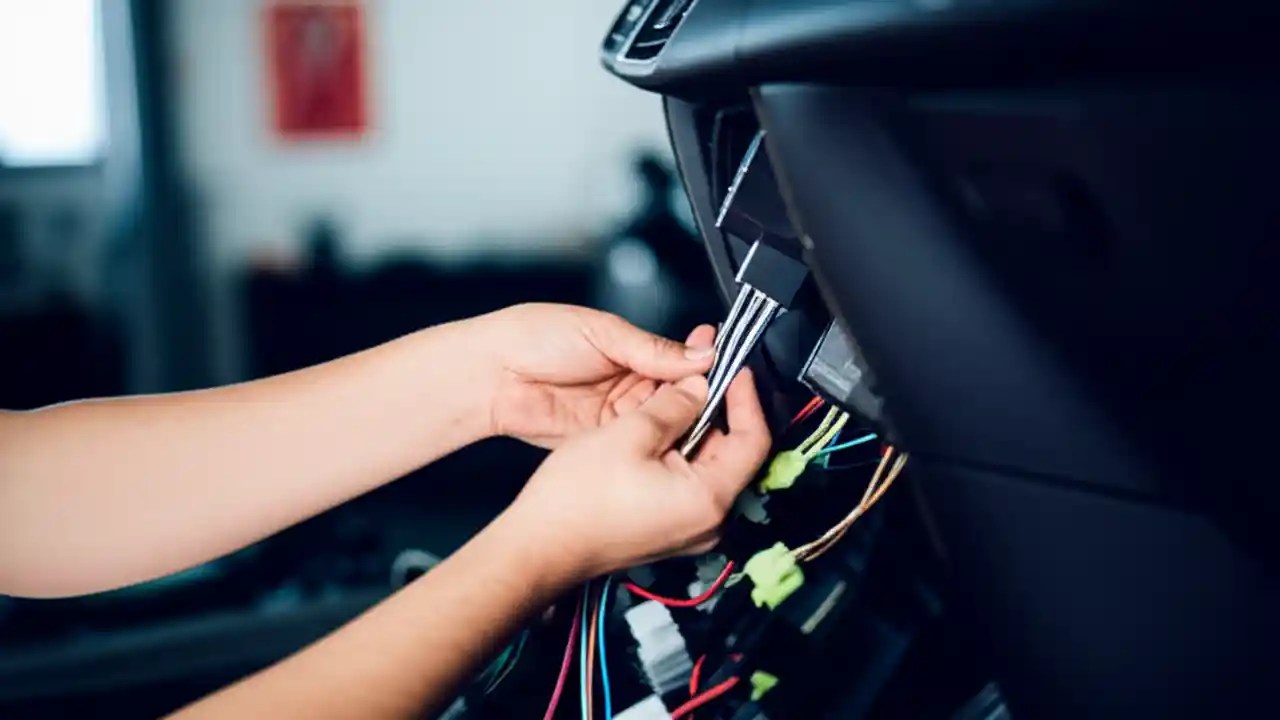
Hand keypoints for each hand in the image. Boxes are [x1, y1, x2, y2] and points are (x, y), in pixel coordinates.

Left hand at [478, 303, 715, 447]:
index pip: (680, 361)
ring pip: (664, 422)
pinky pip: (638, 443)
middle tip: (725, 397)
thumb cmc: (533, 337)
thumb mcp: (602, 332)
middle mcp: (629, 384)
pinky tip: (675, 439)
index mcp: (631, 350)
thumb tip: (699, 352)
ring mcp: (617, 414)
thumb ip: (652, 348)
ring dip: (683, 421)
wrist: (491, 374)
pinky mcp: (603, 440)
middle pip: (679, 396)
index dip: (703, 366)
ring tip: (705, 417)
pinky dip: (657, 441)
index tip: (728, 367)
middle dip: (699, 397)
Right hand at [500, 369, 771, 580]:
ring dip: (693, 428)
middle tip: (699, 373)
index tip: (734, 368)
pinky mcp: (667, 530)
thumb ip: (674, 405)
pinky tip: (656, 428)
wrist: (538, 548)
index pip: (754, 441)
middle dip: (716, 410)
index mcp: (710, 498)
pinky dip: (678, 452)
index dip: (746, 398)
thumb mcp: (630, 433)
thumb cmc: (579, 496)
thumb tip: (700, 385)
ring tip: (674, 394)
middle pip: (731, 453)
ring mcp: (688, 530)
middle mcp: (709, 521)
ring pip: (706, 465)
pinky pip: (686, 482)